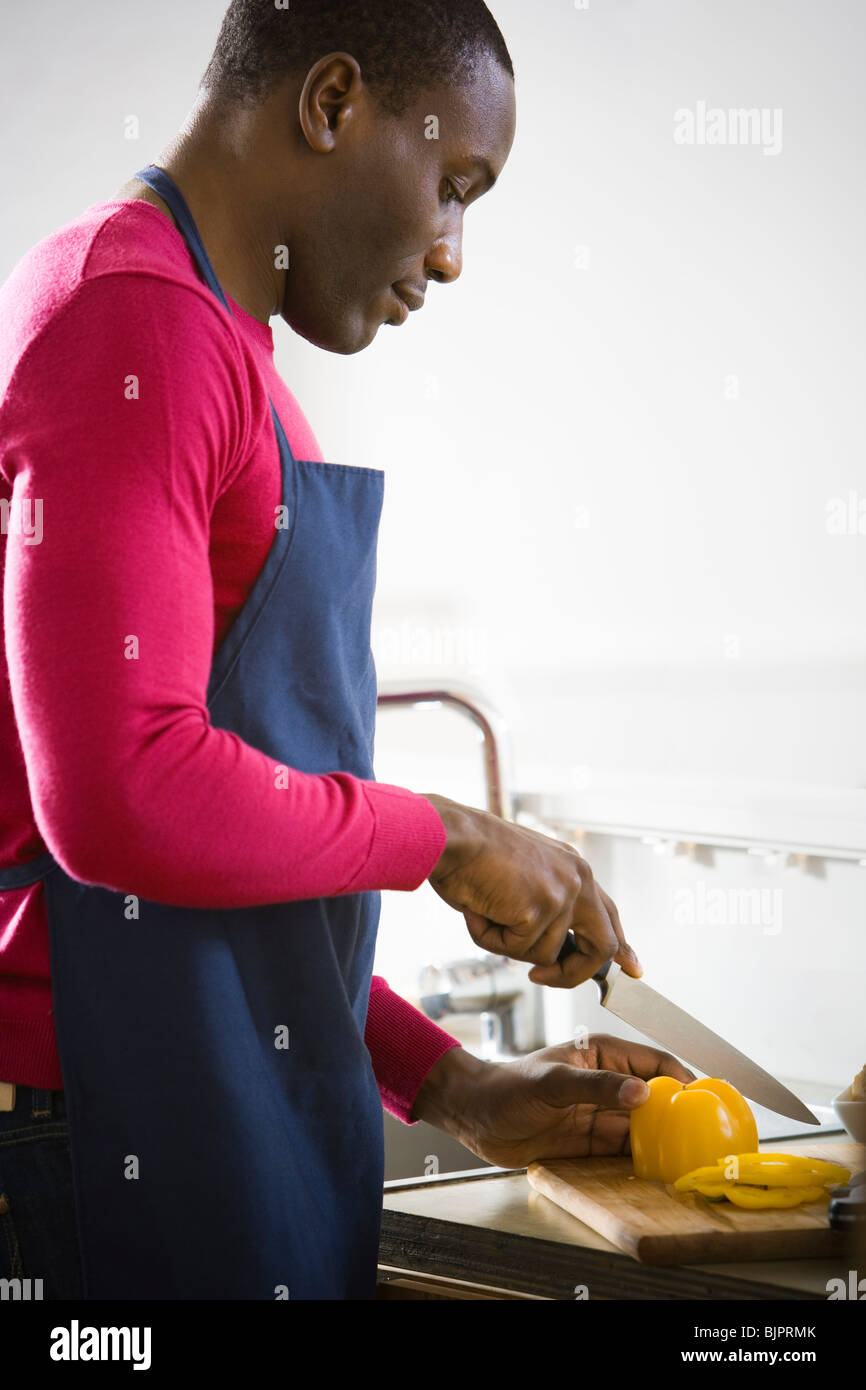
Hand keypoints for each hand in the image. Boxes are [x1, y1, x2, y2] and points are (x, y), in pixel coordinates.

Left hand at [412, 1034, 694, 1168]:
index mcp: (603, 1055)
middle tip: (711, 1136)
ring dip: (667, 1141)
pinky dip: (645, 1160)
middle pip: (658, 1099)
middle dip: (683, 1115)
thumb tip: (644, 1094)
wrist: (474, 1117)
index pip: (657, 1063)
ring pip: (646, 1128)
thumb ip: (596, 1087)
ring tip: (695, 1158)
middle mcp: (608, 1084)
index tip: (710, 1100)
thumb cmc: (507, 1087)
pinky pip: (627, 1152)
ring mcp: (601, 1115)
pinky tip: (663, 1172)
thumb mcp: (552, 1083)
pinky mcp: (592, 1143)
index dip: (685, 1079)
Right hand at [423, 793, 640, 987]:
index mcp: (574, 868)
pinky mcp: (540, 910)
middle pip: (602, 945)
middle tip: (542, 978)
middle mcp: (578, 878)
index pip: (608, 913)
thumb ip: (545, 906)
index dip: (620, 945)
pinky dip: (490, 938)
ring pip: (544, 955)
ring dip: (506, 944)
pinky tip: (479, 908)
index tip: (631, 967)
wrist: (451, 836)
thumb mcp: (522, 878)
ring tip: (484, 908)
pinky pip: (516, 951)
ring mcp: (562, 894)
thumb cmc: (473, 856)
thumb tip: (548, 953)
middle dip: (575, 973)